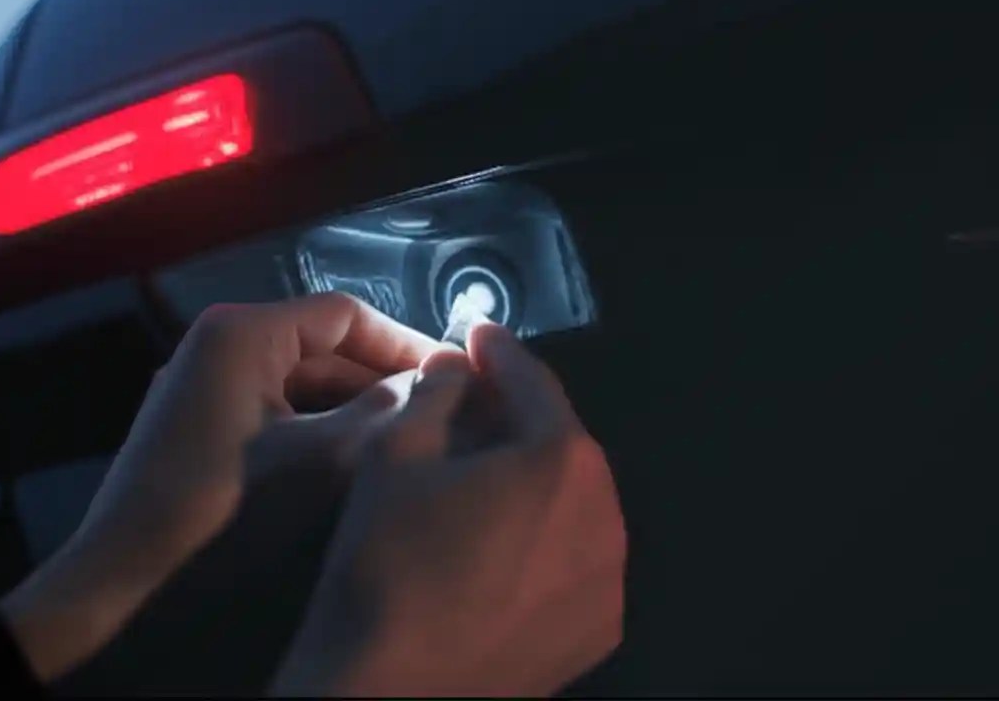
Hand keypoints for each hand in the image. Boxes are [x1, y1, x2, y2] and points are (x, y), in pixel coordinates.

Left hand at [0, 293, 442, 682]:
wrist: (127, 573)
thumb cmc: (224, 507)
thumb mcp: (319, 459)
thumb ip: (383, 413)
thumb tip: (435, 382)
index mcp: (243, 332)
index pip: (344, 314)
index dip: (405, 342)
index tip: (454, 376)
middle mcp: (220, 344)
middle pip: (322, 346)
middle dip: (381, 377)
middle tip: (439, 410)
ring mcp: (206, 384)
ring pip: (300, 381)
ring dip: (353, 405)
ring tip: (407, 436)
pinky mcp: (201, 424)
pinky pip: (274, 409)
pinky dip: (317, 426)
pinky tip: (356, 458)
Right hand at [273, 323, 626, 696]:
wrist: (393, 691)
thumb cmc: (389, 564)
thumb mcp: (395, 455)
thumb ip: (438, 392)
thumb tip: (459, 366)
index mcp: (564, 459)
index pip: (534, 383)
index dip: (499, 352)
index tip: (476, 333)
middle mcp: (607, 514)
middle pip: (561, 444)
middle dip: (517, 419)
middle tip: (469, 407)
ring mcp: (609, 578)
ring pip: (572, 503)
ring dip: (533, 481)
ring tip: (481, 480)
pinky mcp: (598, 628)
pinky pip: (574, 558)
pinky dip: (544, 539)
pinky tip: (499, 546)